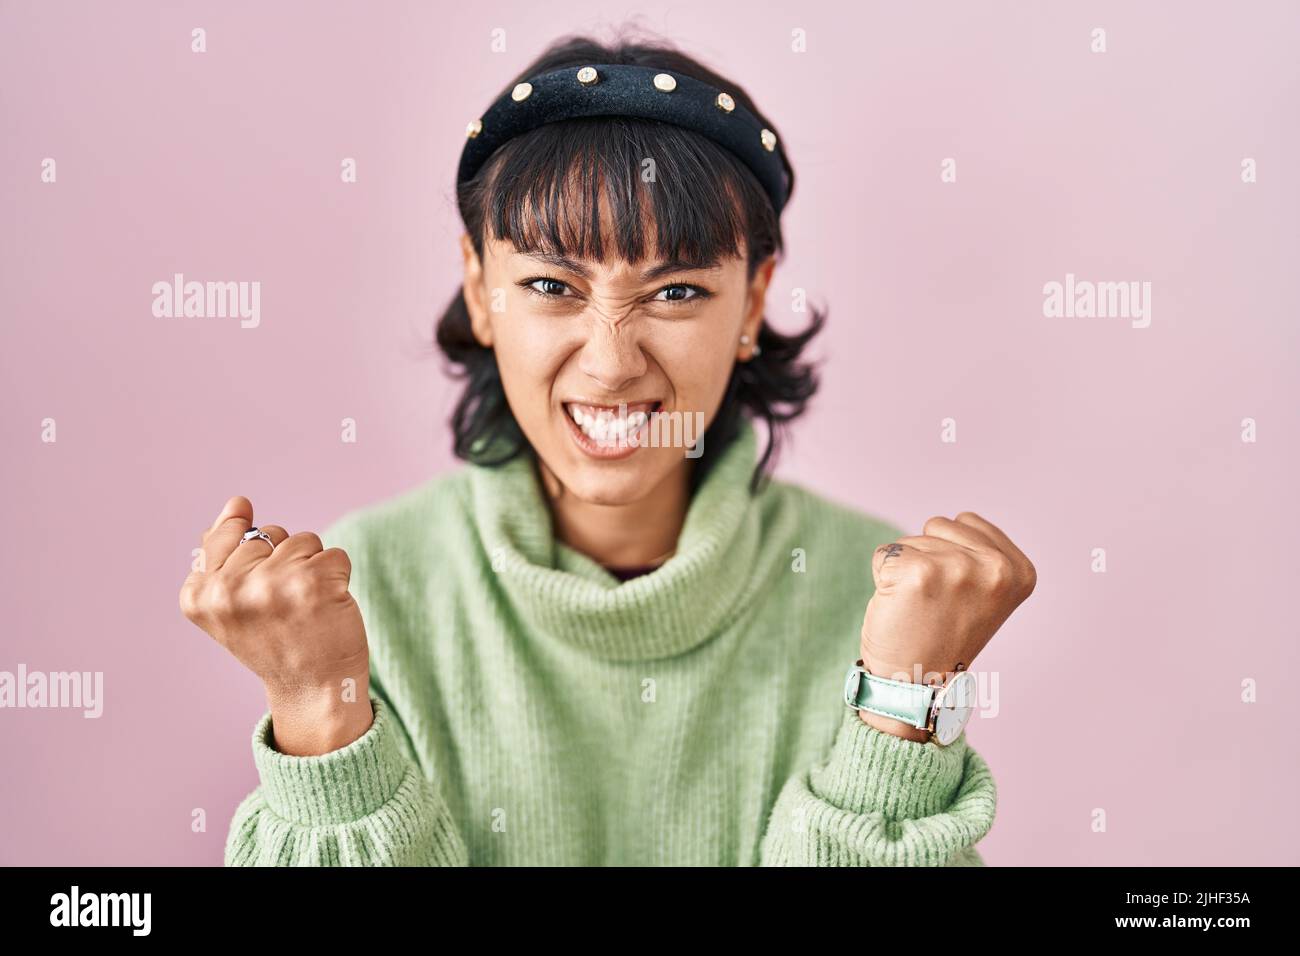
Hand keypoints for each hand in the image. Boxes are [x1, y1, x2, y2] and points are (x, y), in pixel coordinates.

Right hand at [179, 496, 372, 754]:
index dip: (251, 562)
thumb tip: (237, 503)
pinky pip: (334, 554)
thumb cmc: (275, 642)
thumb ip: (221, 554)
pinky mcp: (315, 582)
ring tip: (305, 610)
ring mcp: (271, 584)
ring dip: (312, 569)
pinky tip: (328, 610)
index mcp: (198, 595)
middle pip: (268, 534)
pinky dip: (339, 577)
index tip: (257, 598)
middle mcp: (229, 589)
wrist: (314, 690)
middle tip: (283, 610)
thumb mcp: (229, 604)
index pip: (224, 533)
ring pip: (303, 541)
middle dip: (283, 563)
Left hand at [857, 512, 1034, 739]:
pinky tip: (899, 608)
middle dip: (928, 558)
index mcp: (1019, 571)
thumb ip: (982, 554)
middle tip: (935, 605)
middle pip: (938, 526)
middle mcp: (996, 568)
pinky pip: (884, 553)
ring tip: (919, 608)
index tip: (957, 596)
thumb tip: (960, 520)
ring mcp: (960, 569)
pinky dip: (882, 577)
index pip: (967, 522)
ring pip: (911, 540)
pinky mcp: (919, 573)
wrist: (916, 685)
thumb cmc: (943, 635)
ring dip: (906, 569)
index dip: (951, 555)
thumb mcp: (985, 592)